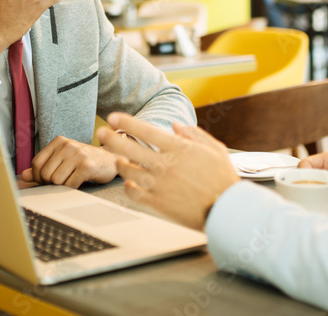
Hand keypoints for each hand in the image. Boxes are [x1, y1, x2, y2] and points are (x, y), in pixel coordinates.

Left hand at [21, 136, 117, 187]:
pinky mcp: (87, 166)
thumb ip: (43, 166)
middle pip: (45, 173)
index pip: (37, 163)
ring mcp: (77, 155)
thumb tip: (24, 176)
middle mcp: (67, 145)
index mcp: (58, 141)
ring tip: (69, 182)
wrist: (110, 159)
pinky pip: (69, 185)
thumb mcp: (63, 159)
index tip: (45, 181)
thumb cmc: (84, 160)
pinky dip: (70, 189)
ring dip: (61, 187)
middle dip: (49, 183)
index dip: (38, 176)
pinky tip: (77, 184)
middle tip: (59, 184)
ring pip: (56, 180)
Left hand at [97, 113, 238, 230]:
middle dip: (110, 138)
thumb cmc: (222, 179)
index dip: (126, 122)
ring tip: (118, 159)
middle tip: (101, 132)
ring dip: (120, 162)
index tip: (113, 116)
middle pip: (128, 148)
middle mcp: (165, 165)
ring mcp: (159, 185)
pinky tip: (129, 182)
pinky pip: (133, 192)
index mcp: (178, 149)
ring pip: (127, 170)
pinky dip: (128, 186)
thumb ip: (193, 134)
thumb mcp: (214, 149)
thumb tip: (175, 125)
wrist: (226, 210)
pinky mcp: (157, 203)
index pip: (145, 131)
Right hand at [299, 152, 327, 211]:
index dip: (301, 175)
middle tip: (306, 201)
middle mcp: (325, 173)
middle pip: (305, 181)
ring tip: (314, 209)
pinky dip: (321, 208)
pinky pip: (321, 203)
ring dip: (312, 201)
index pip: (306, 165)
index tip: (302, 186)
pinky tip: (322, 213)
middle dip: (303, 191)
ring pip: (311, 193)